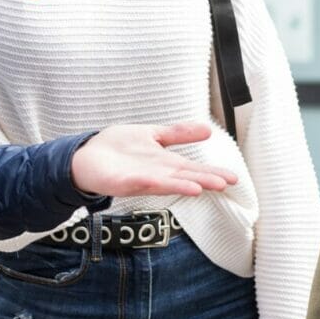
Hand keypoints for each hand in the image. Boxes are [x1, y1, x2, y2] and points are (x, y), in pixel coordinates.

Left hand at [70, 123, 239, 197]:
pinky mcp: (119, 182)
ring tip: (199, 188)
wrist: (86, 156)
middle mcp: (155, 174)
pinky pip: (134, 182)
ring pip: (163, 183)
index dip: (212, 173)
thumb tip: (209, 130)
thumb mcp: (153, 135)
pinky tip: (157, 181)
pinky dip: (147, 182)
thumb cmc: (119, 149)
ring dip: (180, 185)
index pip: (192, 169)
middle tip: (224, 184)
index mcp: (164, 164)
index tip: (233, 178)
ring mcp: (138, 180)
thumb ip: (178, 134)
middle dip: (202, 180)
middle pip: (182, 177)